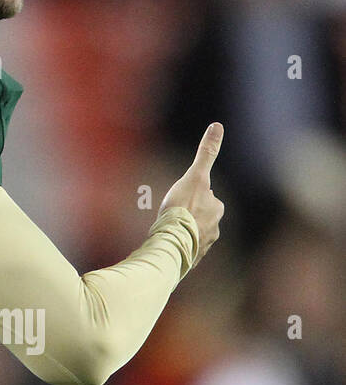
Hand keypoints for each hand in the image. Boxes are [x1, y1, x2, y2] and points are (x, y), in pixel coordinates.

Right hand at [159, 122, 224, 261]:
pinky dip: (178, 246)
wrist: (171, 242)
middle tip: (172, 213)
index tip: (180, 198)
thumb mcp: (195, 176)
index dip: (192, 195)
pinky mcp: (191, 258)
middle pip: (201, 216)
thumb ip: (207, 152)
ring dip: (184, 232)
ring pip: (194, 234)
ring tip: (167, 231)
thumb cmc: (182, 208)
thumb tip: (218, 125)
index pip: (206, 198)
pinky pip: (185, 250)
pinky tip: (167, 246)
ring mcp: (204, 245)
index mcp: (216, 210)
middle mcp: (215, 228)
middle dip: (190, 214)